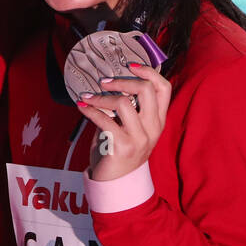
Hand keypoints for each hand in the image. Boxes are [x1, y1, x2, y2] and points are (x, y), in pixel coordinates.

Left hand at [77, 63, 171, 180]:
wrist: (115, 181)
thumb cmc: (119, 148)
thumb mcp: (130, 127)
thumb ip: (127, 107)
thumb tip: (110, 81)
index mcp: (158, 120)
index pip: (164, 89)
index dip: (149, 72)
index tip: (130, 64)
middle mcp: (153, 128)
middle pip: (146, 90)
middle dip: (122, 81)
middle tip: (103, 82)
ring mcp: (139, 138)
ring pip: (123, 104)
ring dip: (101, 98)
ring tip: (87, 98)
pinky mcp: (122, 147)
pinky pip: (104, 120)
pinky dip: (90, 110)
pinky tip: (81, 106)